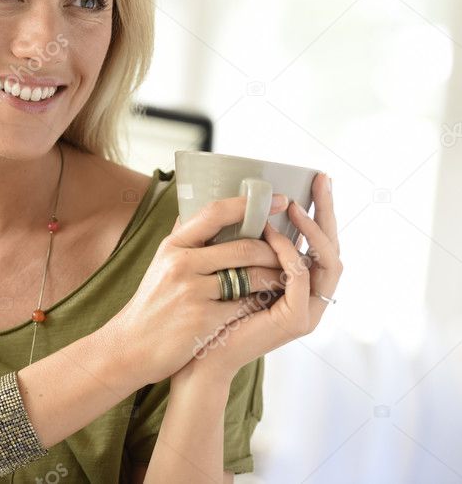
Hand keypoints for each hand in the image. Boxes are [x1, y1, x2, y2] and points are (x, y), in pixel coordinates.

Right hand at [106, 191, 290, 385]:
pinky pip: (245, 306)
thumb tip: (211, 214)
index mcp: (173, 245)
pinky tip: (269, 305)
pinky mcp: (203, 318)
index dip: (249, 204)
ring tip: (286, 279)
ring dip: (275, 278)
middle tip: (292, 254)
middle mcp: (181, 263)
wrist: (131, 346)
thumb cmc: (151, 305)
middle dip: (275, 251)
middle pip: (244, 247)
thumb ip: (186, 241)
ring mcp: (191, 291)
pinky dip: (261, 304)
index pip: (215, 212)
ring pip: (251, 276)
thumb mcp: (161, 265)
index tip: (278, 200)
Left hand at [179, 172, 342, 380]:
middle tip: (321, 180)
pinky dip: (288, 252)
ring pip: (326, 262)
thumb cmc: (212, 311)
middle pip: (333, 248)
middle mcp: (312, 298)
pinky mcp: (296, 320)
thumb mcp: (236, 269)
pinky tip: (271, 235)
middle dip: (327, 211)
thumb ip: (249, 245)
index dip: (322, 211)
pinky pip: (300, 277)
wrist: (199, 354)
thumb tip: (244, 202)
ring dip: (309, 230)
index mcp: (301, 286)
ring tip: (292, 206)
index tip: (317, 180)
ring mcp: (308, 311)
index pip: (322, 243)